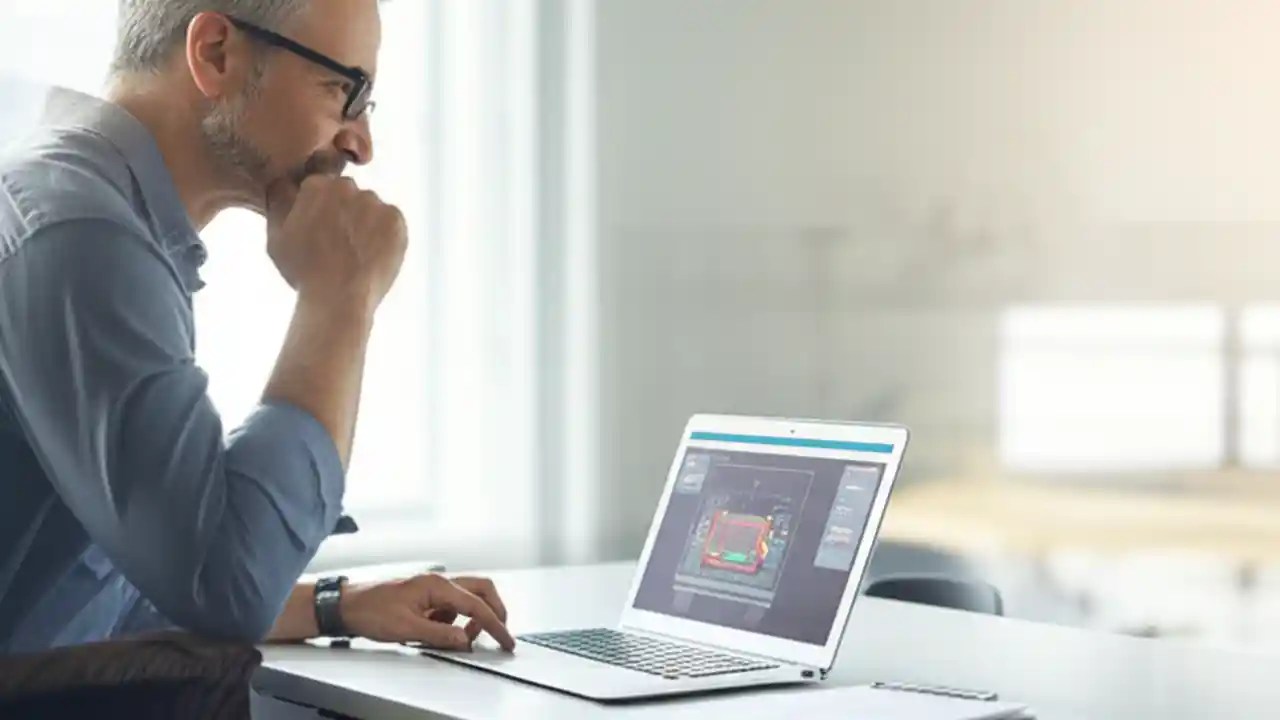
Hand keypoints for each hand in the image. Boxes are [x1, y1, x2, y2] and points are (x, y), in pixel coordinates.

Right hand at [265, 175, 407, 309]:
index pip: (322, 188)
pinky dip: (385, 236)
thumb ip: (279, 203)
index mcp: (316, 186)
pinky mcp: (396, 220)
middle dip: (345, 212)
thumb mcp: (276, 237)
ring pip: (371, 208)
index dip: (321, 211)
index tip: (322, 232)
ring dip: (366, 223)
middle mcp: (346, 188)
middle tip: (339, 244)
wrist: (339, 299)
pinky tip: (372, 255)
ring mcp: (374, 203)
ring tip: (356, 254)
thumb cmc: (304, 272)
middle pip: (348, 194)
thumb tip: (283, 184)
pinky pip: (392, 221)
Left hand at [339, 575, 515, 651]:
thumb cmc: (371, 610)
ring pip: (466, 598)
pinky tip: (440, 633)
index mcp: (437, 585)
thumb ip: (440, 634)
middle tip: (500, 631)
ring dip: (472, 618)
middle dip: (494, 610)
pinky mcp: (425, 597)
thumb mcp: (407, 628)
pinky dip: (454, 621)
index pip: (476, 605)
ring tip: (461, 638)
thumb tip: (466, 639)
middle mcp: (438, 581)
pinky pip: (450, 607)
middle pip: (481, 590)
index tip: (506, 639)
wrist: (346, 605)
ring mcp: (432, 588)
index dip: (495, 624)